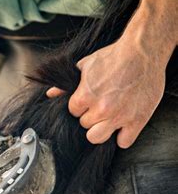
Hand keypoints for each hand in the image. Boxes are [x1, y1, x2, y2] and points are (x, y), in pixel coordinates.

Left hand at [46, 38, 167, 148]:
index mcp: (85, 96)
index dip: (80, 107)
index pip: (74, 113)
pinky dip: (122, 137)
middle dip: (90, 117)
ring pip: (97, 138)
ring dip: (100, 130)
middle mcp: (101, 109)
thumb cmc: (114, 56)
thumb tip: (51, 94)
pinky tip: (123, 126)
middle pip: (84, 125)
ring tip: (107, 119)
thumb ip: (66, 85)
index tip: (89, 100)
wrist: (143, 51)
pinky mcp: (137, 120)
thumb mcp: (85, 66)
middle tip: (100, 107)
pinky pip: (124, 142)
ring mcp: (119, 116)